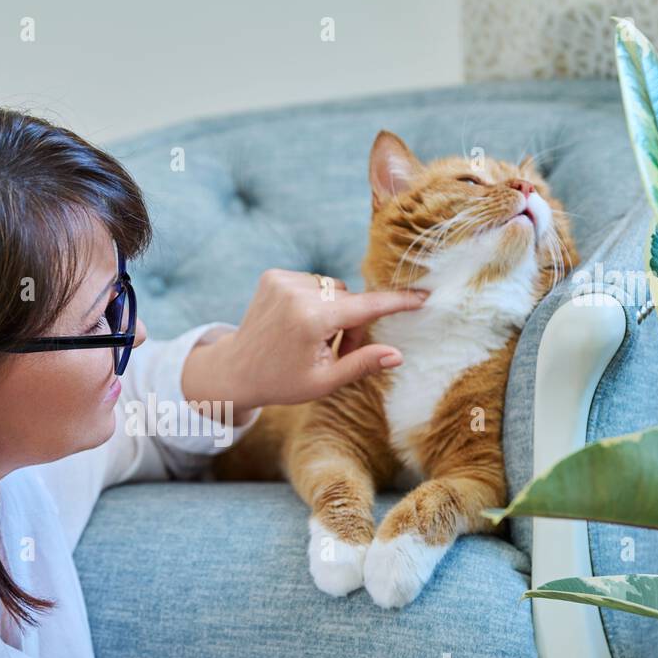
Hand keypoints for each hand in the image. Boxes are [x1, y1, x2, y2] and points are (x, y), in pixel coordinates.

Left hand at [182, 268, 427, 415]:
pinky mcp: (272, 275)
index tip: (423, 295)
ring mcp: (281, 280)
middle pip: (349, 298)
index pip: (366, 307)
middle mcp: (296, 294)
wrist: (235, 370)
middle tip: (336, 350)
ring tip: (314, 338)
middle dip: (351, 321)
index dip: (397, 302)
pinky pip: (312, 282)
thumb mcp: (323, 382)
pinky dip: (314, 299)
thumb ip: (361, 365)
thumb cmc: (281, 381)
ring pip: (332, 288)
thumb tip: (397, 355)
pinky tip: (297, 322)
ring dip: (333, 309)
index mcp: (311, 320)